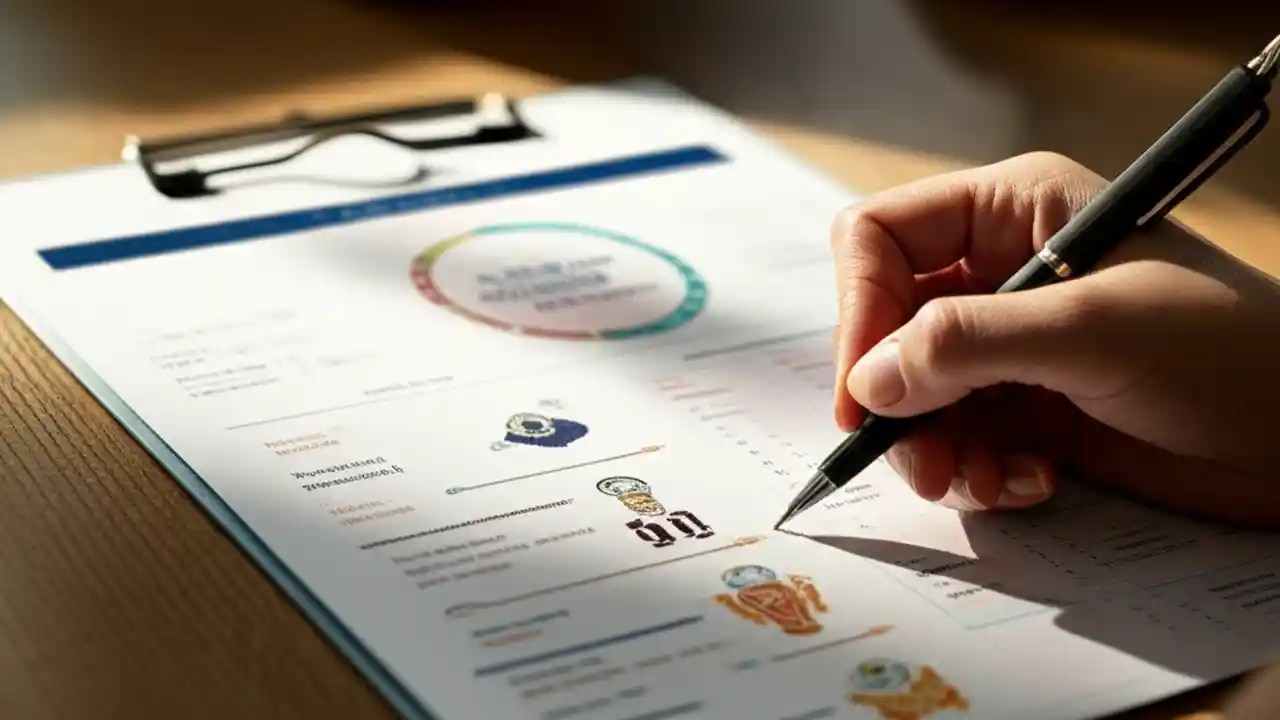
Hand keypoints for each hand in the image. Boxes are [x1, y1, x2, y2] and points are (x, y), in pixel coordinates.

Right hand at [831, 152, 1279, 523]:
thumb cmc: (1224, 351)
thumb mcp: (1092, 331)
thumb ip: (967, 344)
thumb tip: (866, 382)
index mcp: (1012, 213)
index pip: (882, 238)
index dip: (859, 309)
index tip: (861, 390)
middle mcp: (999, 274)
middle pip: (887, 328)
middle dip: (896, 400)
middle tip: (919, 460)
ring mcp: (1011, 348)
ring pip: (914, 396)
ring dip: (935, 449)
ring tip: (981, 483)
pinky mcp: (1029, 412)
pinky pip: (958, 441)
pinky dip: (979, 473)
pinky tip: (1034, 484)